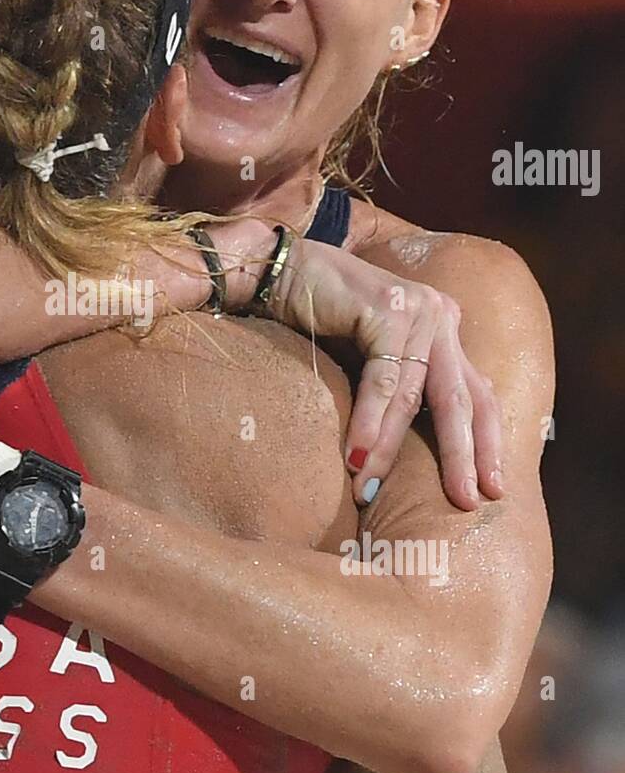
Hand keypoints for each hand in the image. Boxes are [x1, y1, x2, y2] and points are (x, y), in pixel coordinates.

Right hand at [273, 237, 502, 510]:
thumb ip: (399, 388)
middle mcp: (441, 317)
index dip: (486, 443)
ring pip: (416, 394)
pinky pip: (383, 379)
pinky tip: (357, 453)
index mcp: (445, 330)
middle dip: (463, 454)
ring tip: (370, 487)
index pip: (478, 394)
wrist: (280, 271)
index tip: (492, 489)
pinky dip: (370, 420)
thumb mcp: (371, 359)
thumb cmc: (321, 320)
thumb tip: (407, 455)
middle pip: (462, 398)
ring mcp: (418, 310)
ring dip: (391, 448)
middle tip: (466, 500)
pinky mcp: (388, 309)